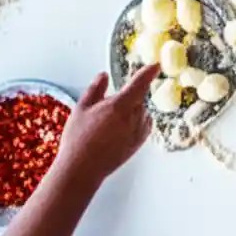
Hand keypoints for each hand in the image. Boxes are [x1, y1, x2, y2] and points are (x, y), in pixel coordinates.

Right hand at [52, 65, 158, 184]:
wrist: (83, 169)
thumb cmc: (78, 139)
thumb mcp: (81, 109)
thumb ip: (95, 89)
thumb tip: (103, 75)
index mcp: (120, 105)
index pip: (140, 83)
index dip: (148, 72)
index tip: (156, 65)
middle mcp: (134, 116)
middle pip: (137, 98)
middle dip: (125, 98)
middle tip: (103, 112)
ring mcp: (139, 130)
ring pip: (140, 111)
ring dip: (130, 111)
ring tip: (106, 126)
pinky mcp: (140, 142)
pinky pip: (143, 124)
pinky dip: (134, 122)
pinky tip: (116, 132)